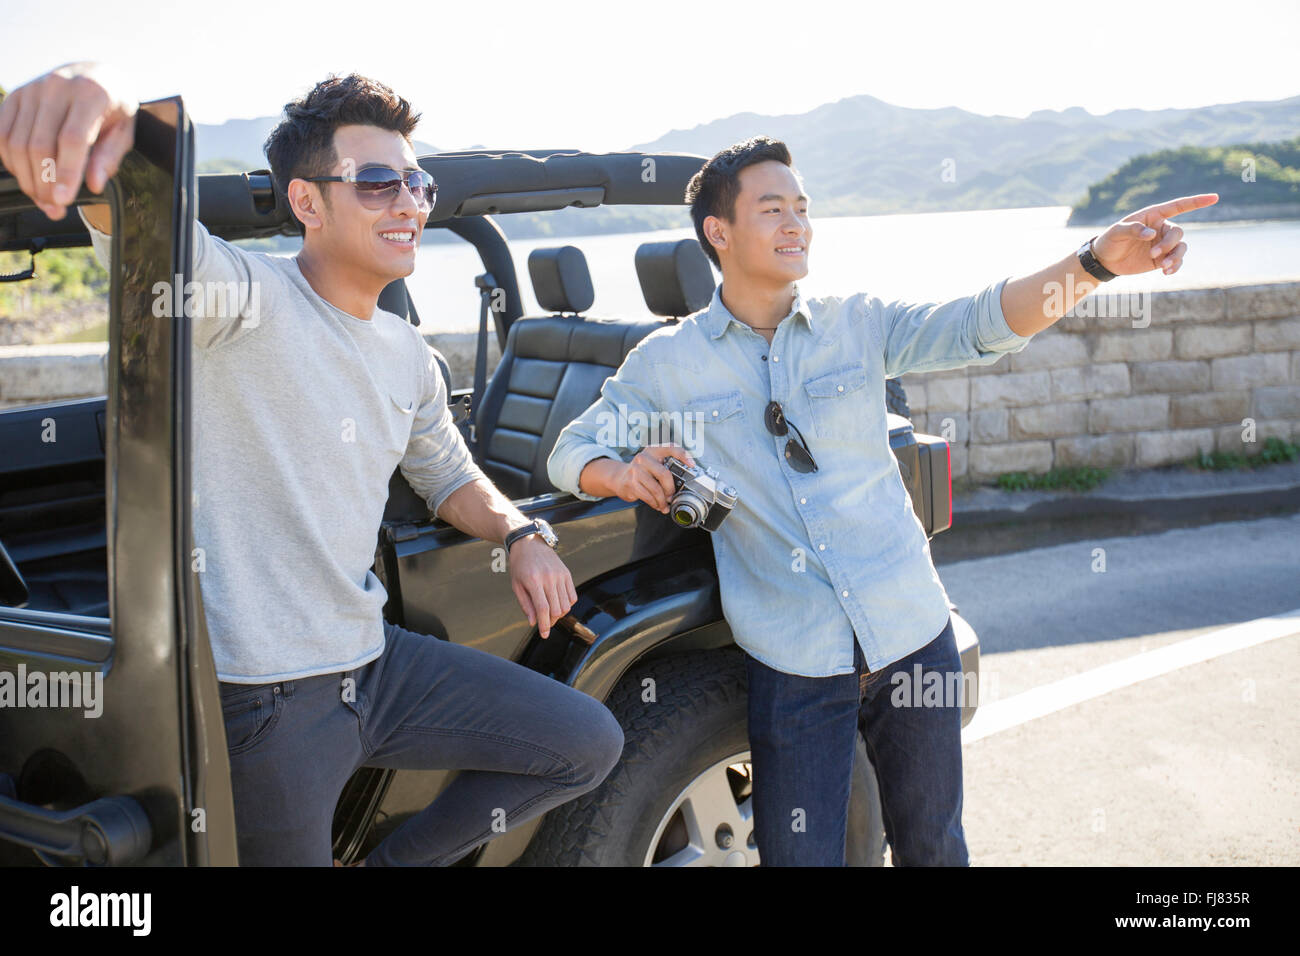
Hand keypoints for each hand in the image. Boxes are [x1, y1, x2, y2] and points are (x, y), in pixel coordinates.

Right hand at [0, 62, 136, 220]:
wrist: (94, 72)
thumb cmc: (114, 106)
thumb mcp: (125, 130)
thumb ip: (110, 157)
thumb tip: (94, 185)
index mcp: (91, 93)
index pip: (73, 138)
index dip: (66, 173)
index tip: (64, 201)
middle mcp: (56, 87)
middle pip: (39, 144)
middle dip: (44, 183)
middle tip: (55, 208)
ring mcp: (31, 90)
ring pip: (16, 142)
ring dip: (26, 178)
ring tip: (43, 200)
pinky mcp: (15, 96)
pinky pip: (2, 134)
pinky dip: (10, 161)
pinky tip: (26, 177)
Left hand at [508, 537, 576, 638]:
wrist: (529, 542)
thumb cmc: (520, 565)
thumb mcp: (516, 585)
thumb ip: (526, 605)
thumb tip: (533, 623)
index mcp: (533, 581)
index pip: (543, 609)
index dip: (544, 625)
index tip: (544, 635)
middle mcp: (549, 578)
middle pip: (556, 610)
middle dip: (550, 621)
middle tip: (544, 623)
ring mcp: (560, 575)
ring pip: (566, 605)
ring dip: (559, 614)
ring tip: (550, 612)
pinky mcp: (567, 574)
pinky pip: (572, 596)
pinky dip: (567, 604)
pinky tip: (557, 603)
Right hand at [612, 443, 695, 514]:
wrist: (619, 478)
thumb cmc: (641, 471)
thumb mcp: (653, 463)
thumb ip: (667, 465)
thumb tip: (685, 478)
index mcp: (653, 450)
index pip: (671, 447)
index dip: (683, 455)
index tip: (692, 465)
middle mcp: (643, 458)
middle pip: (664, 474)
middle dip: (671, 489)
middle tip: (672, 496)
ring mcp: (636, 470)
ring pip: (656, 489)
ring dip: (663, 500)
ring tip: (665, 504)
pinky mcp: (631, 483)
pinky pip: (648, 496)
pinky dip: (655, 503)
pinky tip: (657, 505)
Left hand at [1091, 193, 1218, 277]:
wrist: (1105, 259)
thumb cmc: (1110, 240)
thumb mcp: (1117, 232)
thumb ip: (1133, 229)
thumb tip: (1152, 234)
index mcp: (1153, 215)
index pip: (1178, 206)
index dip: (1196, 202)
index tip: (1214, 197)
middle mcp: (1161, 228)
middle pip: (1178, 233)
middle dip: (1169, 244)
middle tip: (1154, 254)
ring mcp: (1163, 244)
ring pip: (1180, 247)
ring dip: (1175, 257)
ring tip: (1163, 267)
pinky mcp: (1161, 259)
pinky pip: (1176, 261)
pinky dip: (1175, 266)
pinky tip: (1166, 272)